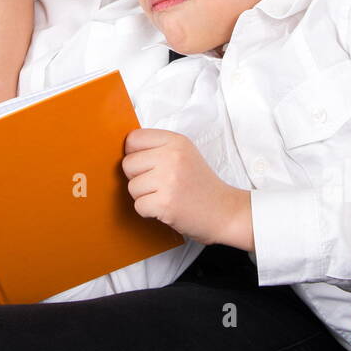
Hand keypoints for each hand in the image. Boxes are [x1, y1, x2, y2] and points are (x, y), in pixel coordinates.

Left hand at [122, 127, 252, 247]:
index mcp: (176, 141)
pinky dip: (149, 211)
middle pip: (128, 164)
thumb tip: (125, 150)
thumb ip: (158, 148)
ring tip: (166, 196)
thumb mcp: (185, 154)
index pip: (133, 139)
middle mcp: (172, 156)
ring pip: (131, 187)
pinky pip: (138, 206)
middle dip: (138, 177)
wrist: (225, 211)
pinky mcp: (165, 203)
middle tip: (160, 184)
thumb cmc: (201, 184)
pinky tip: (166, 208)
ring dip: (144, 196)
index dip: (135, 154)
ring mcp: (168, 180)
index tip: (147, 165)